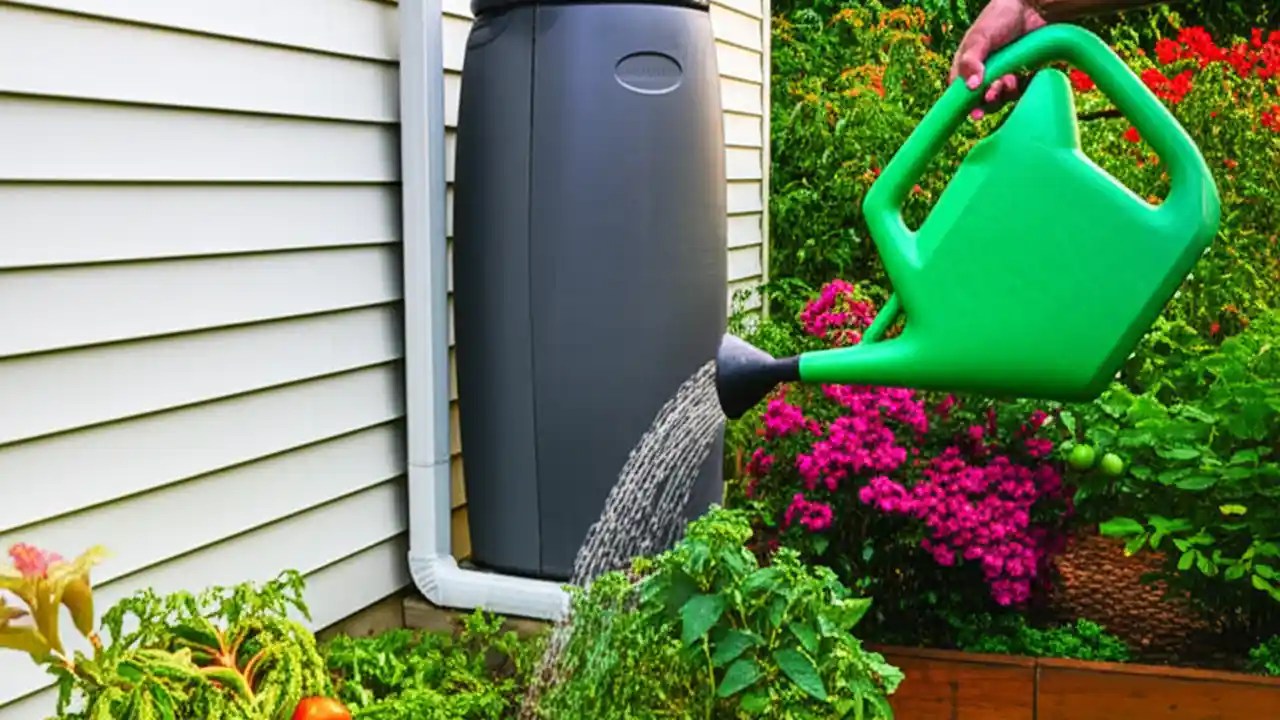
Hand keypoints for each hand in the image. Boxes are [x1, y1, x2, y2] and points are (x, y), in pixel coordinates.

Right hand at [949, 0, 1048, 119]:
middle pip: (980, 99)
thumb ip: (971, 61)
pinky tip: (1020, 77)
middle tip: (995, 92)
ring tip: (1010, 80)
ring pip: (1000, 97)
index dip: (966, 105)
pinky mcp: (1019, 75)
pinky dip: (1019, 89)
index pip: (960, 92)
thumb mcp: (980, 38)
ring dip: (1004, 94)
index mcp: (966, 65)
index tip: (975, 114)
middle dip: (989, 99)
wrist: (1031, 8)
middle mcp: (982, 73)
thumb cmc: (999, 18)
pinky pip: (1017, 92)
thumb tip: (971, 87)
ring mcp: (1001, 75)